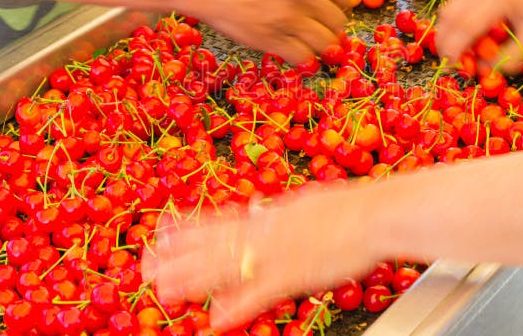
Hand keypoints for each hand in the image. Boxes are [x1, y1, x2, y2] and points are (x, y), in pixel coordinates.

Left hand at [143, 185, 379, 331]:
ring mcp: (276, 252)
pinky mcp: (294, 274)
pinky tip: (215, 319)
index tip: (160, 233)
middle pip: (213, 246)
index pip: (219, 221)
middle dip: (178, 259)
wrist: (375, 214)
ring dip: (193, 281)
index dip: (187, 230)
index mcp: (268, 215)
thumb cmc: (349, 208)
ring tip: (164, 292)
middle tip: (146, 268)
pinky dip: (236, 307)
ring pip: (225, 267)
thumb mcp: (306, 203)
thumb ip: (278, 212)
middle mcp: (265, 231)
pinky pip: (259, 294)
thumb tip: (259, 211)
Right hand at [187, 0, 349, 64]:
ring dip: (320, 46)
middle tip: (320, 29)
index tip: (333, 10)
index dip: (341, 5)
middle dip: (332, 28)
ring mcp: (288, 18)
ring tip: (310, 42)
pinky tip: (294, 50)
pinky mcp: (272, 40)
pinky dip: (302, 58)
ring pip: (325, 43)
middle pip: (338, 21)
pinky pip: (303, 57)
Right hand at [436, 0, 522, 72]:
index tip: (451, 67)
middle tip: (451, 60)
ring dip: (451, 30)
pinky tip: (475, 28)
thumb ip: (509, 58)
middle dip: (445, 41)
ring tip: (464, 47)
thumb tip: (482, 69)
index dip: (454, 49)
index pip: (465, 26)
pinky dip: (460, 17)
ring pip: (450, 7)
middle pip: (449, 16)